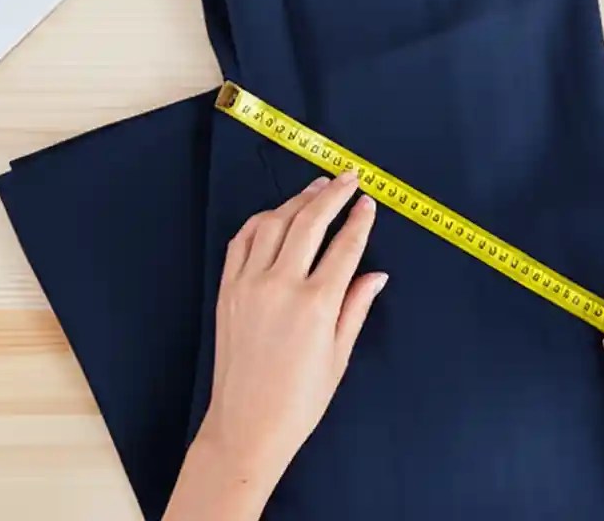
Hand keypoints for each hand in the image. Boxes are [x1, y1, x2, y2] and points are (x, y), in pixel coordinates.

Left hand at [165, 171, 386, 520]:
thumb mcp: (339, 356)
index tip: (368, 201)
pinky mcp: (227, 291)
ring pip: (273, 223)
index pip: (345, 246)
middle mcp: (280, 286)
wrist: (246, 426)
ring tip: (316, 188)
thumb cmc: (298, 401)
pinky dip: (260, 220)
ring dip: (297, 200)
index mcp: (316, 304)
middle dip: (332, 194)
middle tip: (348, 177)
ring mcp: (249, 285)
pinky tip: (275, 213)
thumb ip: (356, 306)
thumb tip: (376, 274)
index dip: (359, 219)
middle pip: (309, 222)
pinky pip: (241, 241)